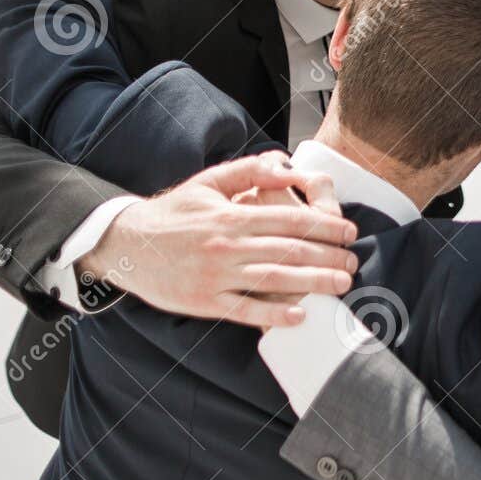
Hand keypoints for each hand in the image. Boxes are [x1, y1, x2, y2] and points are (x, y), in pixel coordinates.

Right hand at [77, 152, 358, 328]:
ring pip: (274, 279)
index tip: (349, 233)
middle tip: (354, 262)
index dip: (324, 227)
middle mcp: (227, 245)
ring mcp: (216, 275)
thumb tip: (286, 163)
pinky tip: (299, 316)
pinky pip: (245, 310)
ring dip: (313, 283)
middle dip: (328, 257)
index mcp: (232, 215)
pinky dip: (273, 315)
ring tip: (341, 285)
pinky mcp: (205, 301)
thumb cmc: (173, 213)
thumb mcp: (208, 182)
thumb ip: (248, 171)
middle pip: (289, 251)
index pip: (289, 220)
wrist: (126, 243)